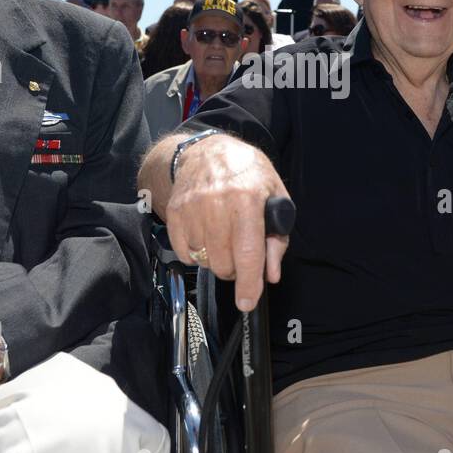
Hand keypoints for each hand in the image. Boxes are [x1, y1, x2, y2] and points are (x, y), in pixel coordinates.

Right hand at [165, 134, 289, 311]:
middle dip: (235, 269)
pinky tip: (206, 236)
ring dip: (216, 260)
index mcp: (247, 198)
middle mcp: (217, 203)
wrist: (206, 150)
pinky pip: (184, 253)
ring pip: (204, 260)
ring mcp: (192, 208)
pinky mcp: (175, 213)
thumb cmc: (246, 173)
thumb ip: (276, 239)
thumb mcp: (274, 196)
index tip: (247, 302)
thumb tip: (270, 275)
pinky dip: (196, 253)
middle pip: (223, 262)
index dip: (249, 283)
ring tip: (224, 239)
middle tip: (241, 254)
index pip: (248, 252)